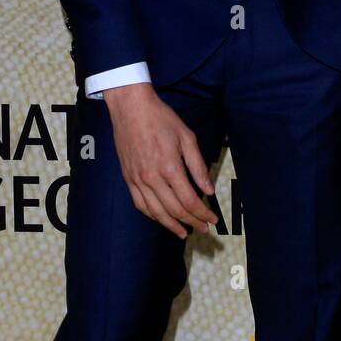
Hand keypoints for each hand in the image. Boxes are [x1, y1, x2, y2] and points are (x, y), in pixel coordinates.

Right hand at [103, 83, 218, 239]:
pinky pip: (140, 204)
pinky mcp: (128, 178)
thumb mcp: (186, 137)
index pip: (189, 201)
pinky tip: (161, 219)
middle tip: (203, 229)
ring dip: (171, 225)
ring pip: (156, 212)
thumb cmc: (161, 119)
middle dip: (191, 222)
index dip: (202, 214)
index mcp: (170, 167)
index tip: (212, 220)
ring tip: (183, 232)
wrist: (131, 108)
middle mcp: (152, 178)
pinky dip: (152, 215)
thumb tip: (208, 190)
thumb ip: (198, 166)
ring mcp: (137, 180)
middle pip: (174, 210)